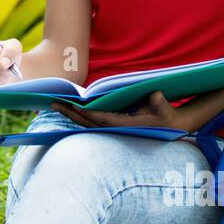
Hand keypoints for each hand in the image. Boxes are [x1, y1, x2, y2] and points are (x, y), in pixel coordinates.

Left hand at [50, 90, 187, 130]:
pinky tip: (68, 109)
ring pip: (87, 123)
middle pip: (88, 122)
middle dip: (70, 114)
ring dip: (71, 115)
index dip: (88, 113)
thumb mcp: (165, 108)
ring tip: (55, 105)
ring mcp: (113, 128)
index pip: (102, 119)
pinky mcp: (112, 125)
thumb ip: (160, 103)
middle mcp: (116, 129)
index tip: (74, 105)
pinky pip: (91, 122)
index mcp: (126, 125)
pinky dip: (78, 116)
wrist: (171, 126)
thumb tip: (156, 94)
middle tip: (53, 103)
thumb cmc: (167, 115)